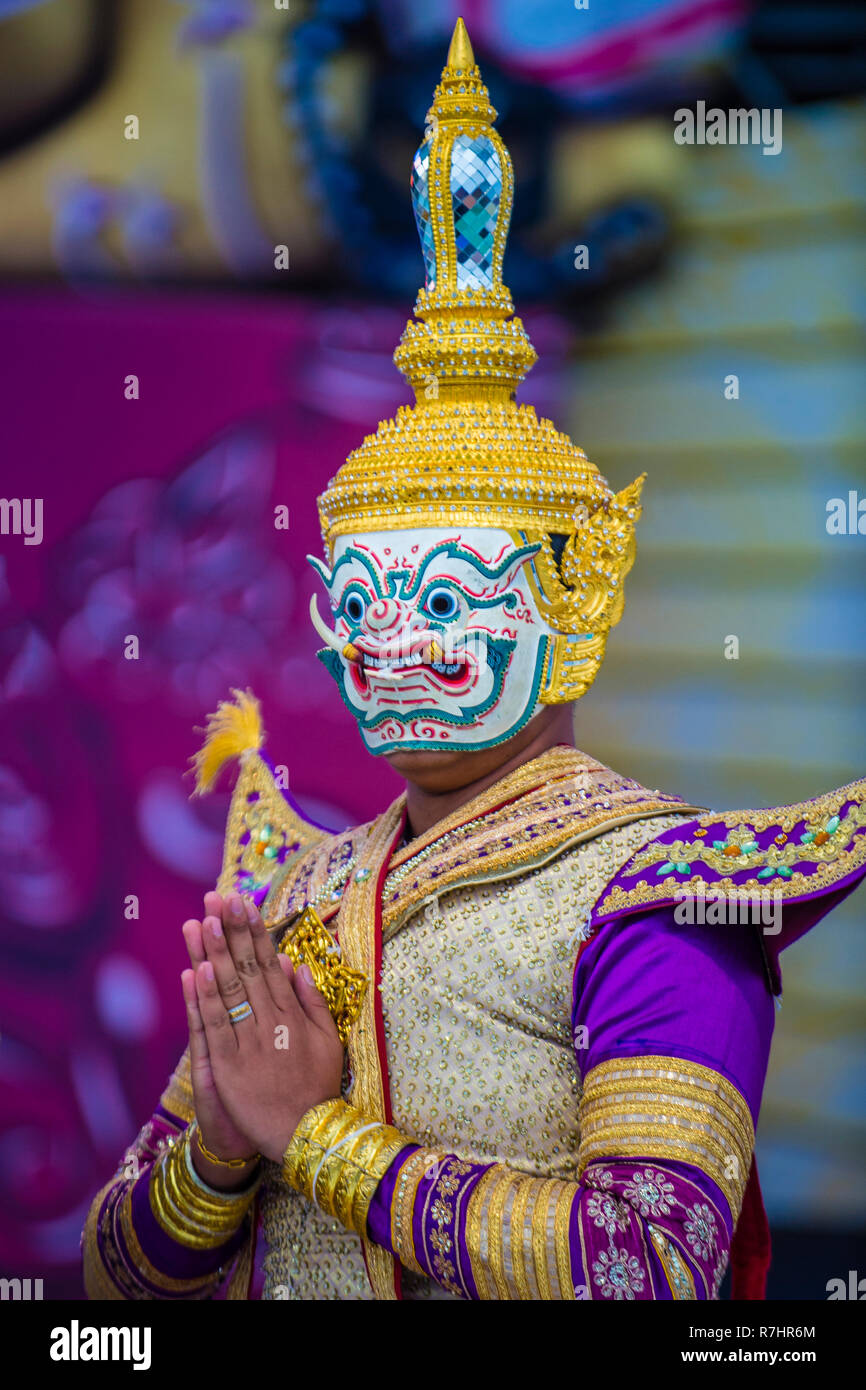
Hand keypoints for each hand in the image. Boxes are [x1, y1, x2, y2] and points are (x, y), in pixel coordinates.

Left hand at [187, 891, 343, 1162]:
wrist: (303, 1133)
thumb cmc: (317, 1087)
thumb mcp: (329, 1039)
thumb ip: (312, 1001)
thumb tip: (297, 964)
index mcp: (292, 1012)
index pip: (269, 962)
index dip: (255, 931)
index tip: (244, 902)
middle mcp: (270, 1020)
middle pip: (247, 967)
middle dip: (231, 931)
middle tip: (219, 898)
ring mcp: (248, 1041)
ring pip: (228, 989)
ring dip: (214, 954)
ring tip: (201, 921)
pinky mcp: (228, 1064)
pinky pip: (216, 1025)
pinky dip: (206, 998)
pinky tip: (197, 971)